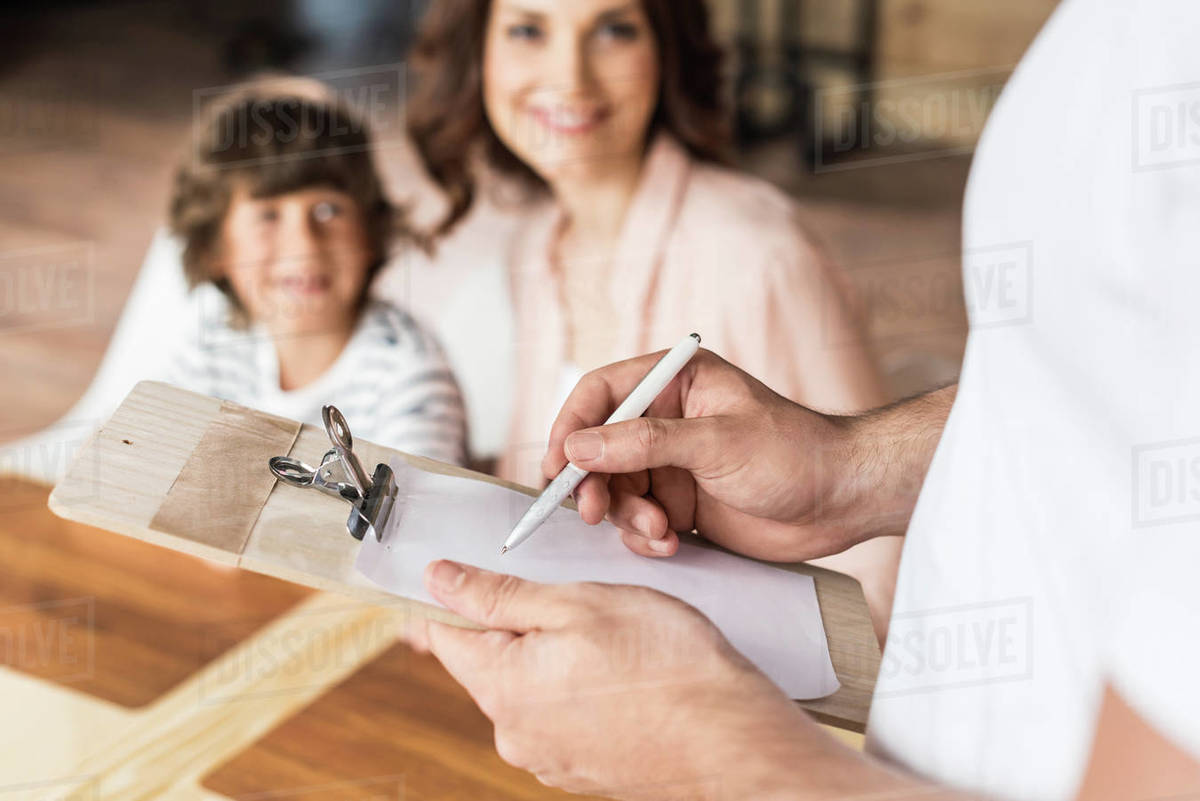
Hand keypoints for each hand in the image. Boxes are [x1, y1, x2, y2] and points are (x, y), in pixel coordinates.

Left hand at [402, 560, 819, 799]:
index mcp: (501, 686)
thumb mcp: (578, 603)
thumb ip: (501, 594)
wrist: (732, 742)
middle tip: (572, 598)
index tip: (458, 577)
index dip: (445, 599)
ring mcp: (548, 757)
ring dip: (553, 657)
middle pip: (488, 661)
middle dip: (518, 624)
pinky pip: (561, 715)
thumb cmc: (667, 666)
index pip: (441, 635)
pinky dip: (579, 689)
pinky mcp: (581, 770)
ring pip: (529, 686)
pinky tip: (623, 675)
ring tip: (612, 639)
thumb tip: (439, 580)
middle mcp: (514, 733)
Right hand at [542, 348, 874, 562]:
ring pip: (614, 490)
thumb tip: (578, 446)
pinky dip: (644, 537)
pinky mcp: (678, 504)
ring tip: (660, 531)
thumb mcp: (718, 442)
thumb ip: (646, 443)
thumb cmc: (794, 453)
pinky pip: (636, 521)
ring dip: (626, 516)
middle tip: (593, 513)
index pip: (601, 394)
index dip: (571, 427)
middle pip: (597, 448)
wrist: (841, 501)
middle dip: (593, 484)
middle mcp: (664, 419)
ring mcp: (669, 464)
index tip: (557, 466)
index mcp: (674, 382)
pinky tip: (673, 543)